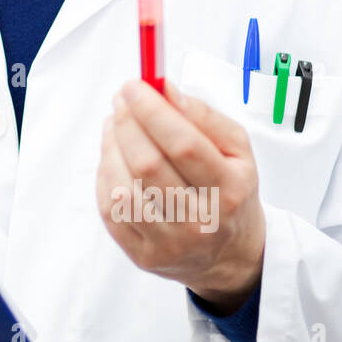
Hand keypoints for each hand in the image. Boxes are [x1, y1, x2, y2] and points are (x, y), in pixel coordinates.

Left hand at [96, 79, 264, 312]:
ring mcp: (169, 243)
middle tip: (122, 99)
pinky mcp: (142, 255)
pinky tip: (114, 157)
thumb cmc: (230, 191)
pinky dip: (106, 174)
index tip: (133, 86)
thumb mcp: (236, 150)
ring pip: (122, 187)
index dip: (152, 111)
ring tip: (116, 126)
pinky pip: (110, 208)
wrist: (229, 254)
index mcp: (230, 190)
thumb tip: (164, 89)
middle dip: (127, 123)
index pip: (184, 146)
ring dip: (111, 146)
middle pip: (147, 165)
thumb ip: (203, 115)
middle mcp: (200, 222)